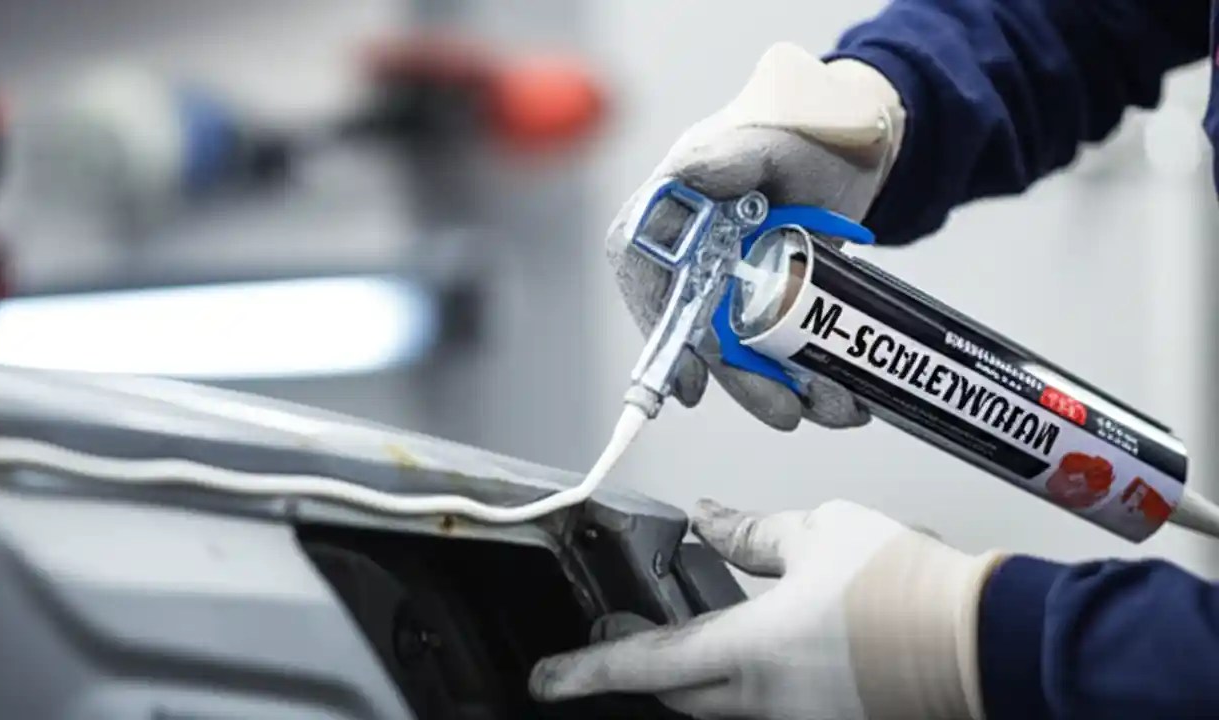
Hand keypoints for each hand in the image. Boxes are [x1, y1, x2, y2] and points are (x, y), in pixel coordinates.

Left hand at [530, 499, 1004, 719]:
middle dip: (639, 670)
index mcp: (751, 653)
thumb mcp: (819, 533)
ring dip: (694, 676)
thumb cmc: (910, 589)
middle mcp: (768, 702)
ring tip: (681, 639)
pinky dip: (745, 679)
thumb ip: (751, 533)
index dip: (587, 671)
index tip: (548, 677)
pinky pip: (770, 706)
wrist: (991, 642)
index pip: (645, 666)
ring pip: (723, 704)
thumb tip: (708, 521)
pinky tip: (758, 647)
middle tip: (613, 643)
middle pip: (677, 695)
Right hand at [610, 42, 904, 429]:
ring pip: (747, 357)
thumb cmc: (796, 125)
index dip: (658, 332)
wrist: (856, 137)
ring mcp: (735, 286)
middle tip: (785, 413)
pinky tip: (848, 396)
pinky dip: (815, 380)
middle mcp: (694, 259)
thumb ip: (724, 158)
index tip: (691, 379)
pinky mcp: (778, 303)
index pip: (642, 278)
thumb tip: (690, 179)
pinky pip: (785, 352)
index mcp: (668, 215)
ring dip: (787, 392)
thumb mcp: (761, 137)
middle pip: (700, 336)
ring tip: (837, 407)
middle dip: (744, 383)